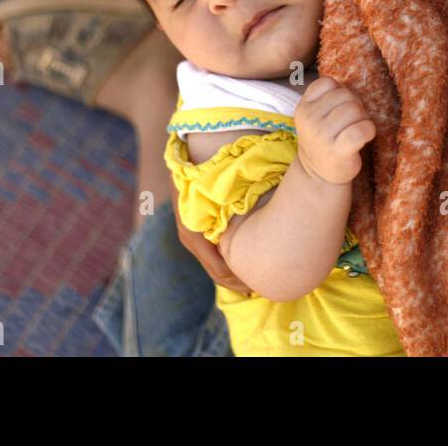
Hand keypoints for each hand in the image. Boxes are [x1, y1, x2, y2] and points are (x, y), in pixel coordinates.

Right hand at [171, 178, 252, 293]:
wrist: (185, 161)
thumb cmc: (204, 176)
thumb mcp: (216, 197)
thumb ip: (231, 217)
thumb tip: (254, 239)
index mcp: (194, 236)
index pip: (220, 270)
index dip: (240, 280)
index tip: (260, 284)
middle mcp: (191, 239)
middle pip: (217, 273)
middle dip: (239, 282)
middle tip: (263, 287)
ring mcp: (192, 237)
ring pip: (214, 267)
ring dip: (234, 275)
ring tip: (256, 279)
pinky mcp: (195, 233)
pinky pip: (212, 256)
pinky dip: (228, 264)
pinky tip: (243, 264)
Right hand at [293, 76, 376, 185]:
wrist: (318, 175)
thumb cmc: (323, 139)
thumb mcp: (314, 116)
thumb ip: (325, 97)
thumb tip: (348, 84)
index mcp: (303, 108)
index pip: (327, 83)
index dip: (340, 91)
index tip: (340, 107)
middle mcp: (309, 120)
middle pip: (345, 95)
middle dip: (355, 105)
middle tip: (352, 121)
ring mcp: (322, 136)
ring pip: (354, 109)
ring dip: (363, 118)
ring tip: (357, 129)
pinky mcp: (338, 151)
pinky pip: (361, 129)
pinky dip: (368, 130)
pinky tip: (365, 136)